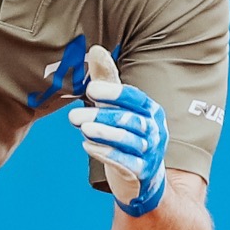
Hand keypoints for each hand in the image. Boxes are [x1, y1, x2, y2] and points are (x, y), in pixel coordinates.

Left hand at [69, 81, 169, 217]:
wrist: (142, 180)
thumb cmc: (126, 135)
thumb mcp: (117, 107)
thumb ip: (107, 80)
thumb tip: (96, 49)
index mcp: (152, 111)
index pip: (136, 98)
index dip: (114, 93)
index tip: (91, 90)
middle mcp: (156, 130)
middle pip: (130, 120)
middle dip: (101, 115)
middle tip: (73, 115)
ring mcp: (151, 153)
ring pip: (128, 140)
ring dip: (102, 133)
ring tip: (82, 127)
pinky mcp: (142, 173)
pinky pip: (125, 162)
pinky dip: (105, 153)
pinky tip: (86, 146)